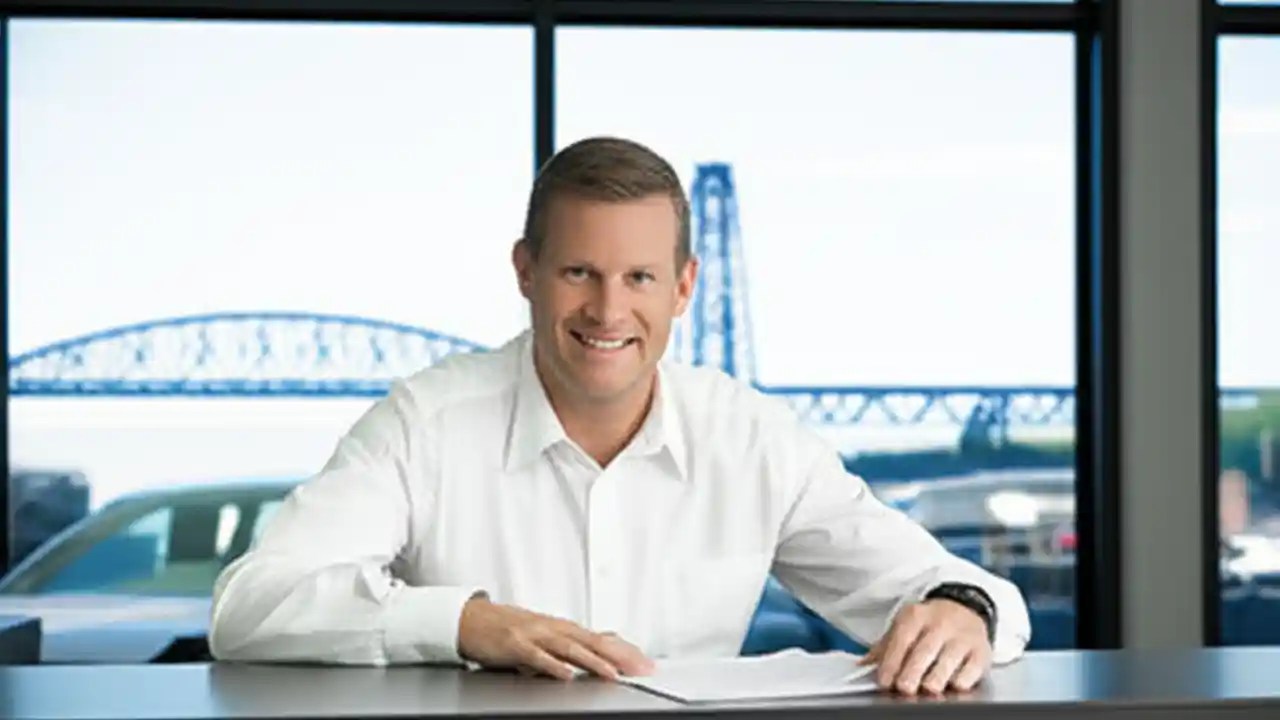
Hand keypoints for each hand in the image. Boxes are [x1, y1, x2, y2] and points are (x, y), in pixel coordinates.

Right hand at [456, 596, 653, 680]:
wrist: (471, 619)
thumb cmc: (508, 628)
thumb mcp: (544, 636)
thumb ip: (570, 646)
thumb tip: (599, 652)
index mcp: (562, 628)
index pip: (601, 638)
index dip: (625, 651)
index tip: (646, 662)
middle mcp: (553, 628)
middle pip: (592, 641)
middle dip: (619, 656)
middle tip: (641, 668)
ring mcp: (535, 635)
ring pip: (569, 648)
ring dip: (592, 661)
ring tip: (611, 674)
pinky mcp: (515, 645)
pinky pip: (537, 657)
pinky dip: (553, 666)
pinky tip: (566, 675)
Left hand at [857, 599, 991, 695]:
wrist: (966, 608)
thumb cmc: (930, 623)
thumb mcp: (905, 625)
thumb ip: (884, 646)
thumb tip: (863, 665)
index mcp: (916, 615)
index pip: (901, 639)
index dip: (892, 662)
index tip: (884, 680)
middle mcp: (941, 623)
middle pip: (924, 651)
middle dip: (912, 672)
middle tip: (904, 688)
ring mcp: (963, 636)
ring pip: (948, 660)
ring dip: (936, 678)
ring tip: (928, 688)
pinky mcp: (982, 650)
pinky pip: (972, 669)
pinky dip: (962, 679)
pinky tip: (953, 684)